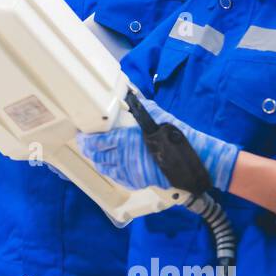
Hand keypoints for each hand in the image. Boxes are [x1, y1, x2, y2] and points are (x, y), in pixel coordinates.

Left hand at [75, 96, 239, 192]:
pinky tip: (111, 165)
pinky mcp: (138, 180)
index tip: (82, 135)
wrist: (193, 157)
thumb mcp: (156, 115)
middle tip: (85, 144)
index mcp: (127, 138)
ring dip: (99, 160)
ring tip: (95, 154)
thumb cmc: (176, 134)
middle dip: (89, 150)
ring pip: (106, 168)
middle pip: (98, 156)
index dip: (86, 140)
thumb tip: (129, 95)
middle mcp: (125, 156)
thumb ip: (140, 108)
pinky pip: (118, 177)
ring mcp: (130, 171)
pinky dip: (112, 170)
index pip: (97, 142)